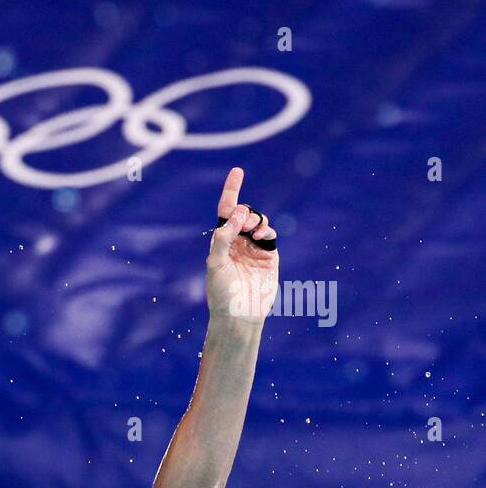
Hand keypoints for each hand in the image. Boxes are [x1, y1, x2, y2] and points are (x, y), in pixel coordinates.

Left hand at [205, 167, 278, 321]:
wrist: (239, 315)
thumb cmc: (221, 293)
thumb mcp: (216, 264)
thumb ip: (223, 239)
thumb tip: (235, 214)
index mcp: (221, 242)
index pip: (225, 211)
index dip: (231, 191)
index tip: (237, 172)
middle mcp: (237, 242)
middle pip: (243, 214)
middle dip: (245, 212)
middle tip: (245, 221)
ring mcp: (254, 248)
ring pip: (259, 222)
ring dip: (257, 220)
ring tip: (254, 228)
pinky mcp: (269, 256)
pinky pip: (270, 236)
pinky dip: (268, 231)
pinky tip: (263, 234)